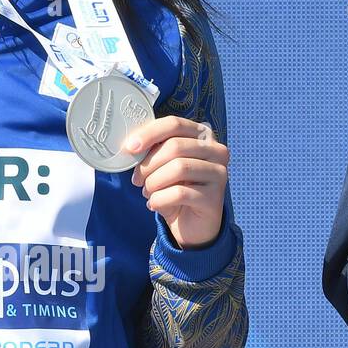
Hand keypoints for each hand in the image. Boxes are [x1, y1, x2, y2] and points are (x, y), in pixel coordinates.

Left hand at [125, 117, 228, 250]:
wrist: (190, 223)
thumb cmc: (173, 187)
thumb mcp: (162, 164)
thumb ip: (152, 149)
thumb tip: (130, 145)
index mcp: (202, 135)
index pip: (174, 124)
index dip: (149, 133)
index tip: (129, 148)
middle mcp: (216, 150)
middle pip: (175, 146)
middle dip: (148, 164)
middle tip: (137, 180)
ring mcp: (219, 173)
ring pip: (178, 168)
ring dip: (153, 182)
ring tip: (147, 192)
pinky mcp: (215, 197)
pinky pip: (179, 193)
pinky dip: (159, 199)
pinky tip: (154, 204)